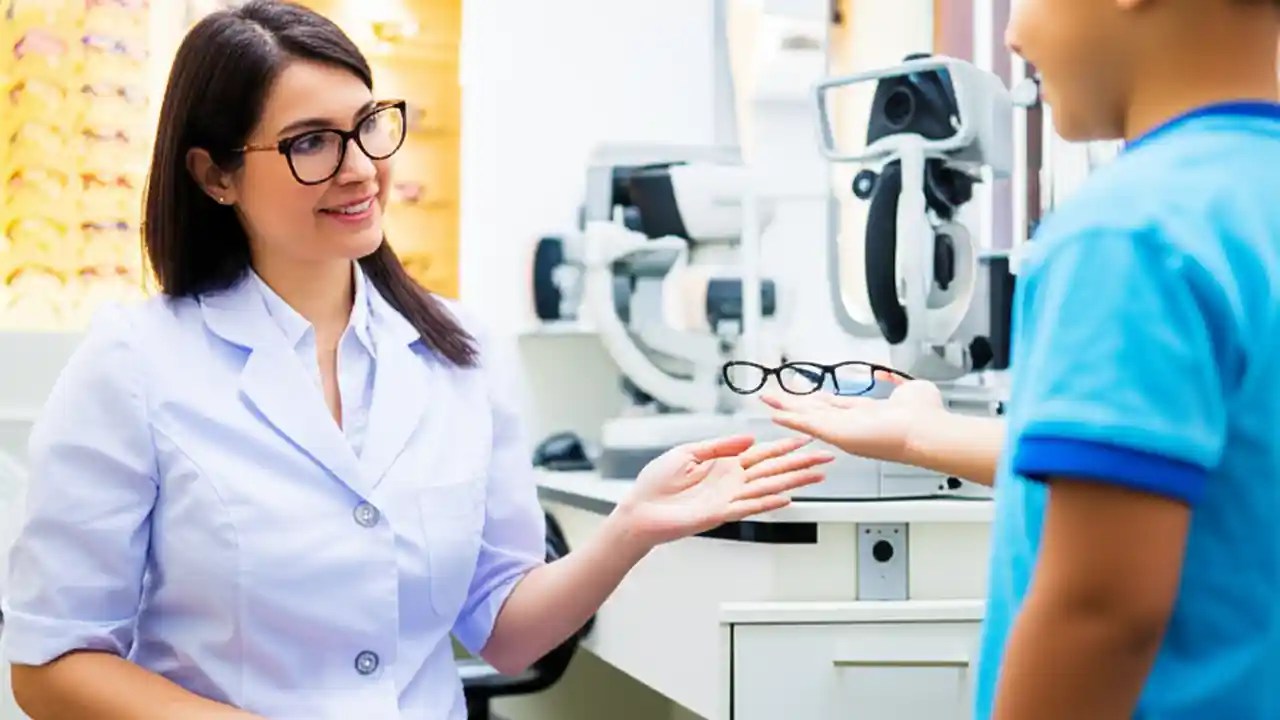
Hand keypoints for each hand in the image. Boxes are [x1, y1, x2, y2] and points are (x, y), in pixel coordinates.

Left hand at [613, 435, 832, 547]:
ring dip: (794, 481)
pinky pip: (750, 507)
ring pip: (769, 487)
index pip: (762, 453)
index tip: (806, 437)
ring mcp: (728, 498)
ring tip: (818, 475)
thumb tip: (749, 438)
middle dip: (801, 463)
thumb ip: (721, 445)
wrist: (640, 510)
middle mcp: (731, 482)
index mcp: (724, 465)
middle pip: (773, 470)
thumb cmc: (657, 484)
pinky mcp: (720, 513)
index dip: (784, 445)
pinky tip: (787, 498)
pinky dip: (769, 503)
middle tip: (827, 458)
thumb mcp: (688, 452)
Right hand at [762, 379, 945, 462]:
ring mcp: (843, 429)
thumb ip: (896, 382)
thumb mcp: (910, 390)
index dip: (817, 399)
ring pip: (808, 416)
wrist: (927, 430)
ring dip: (786, 408)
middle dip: (794, 403)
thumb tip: (890, 375)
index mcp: (867, 413)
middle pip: (816, 411)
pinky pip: (808, 425)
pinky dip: (790, 419)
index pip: (835, 405)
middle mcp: (852, 423)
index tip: (804, 394)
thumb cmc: (926, 417)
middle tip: (776, 398)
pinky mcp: (837, 433)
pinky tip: (776, 415)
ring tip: (768, 402)